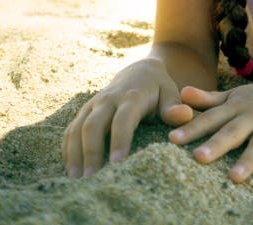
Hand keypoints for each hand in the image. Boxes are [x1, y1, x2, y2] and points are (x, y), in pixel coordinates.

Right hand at [62, 58, 192, 177]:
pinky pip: (70, 130)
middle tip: (92, 178)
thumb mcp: (170, 94)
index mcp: (132, 96)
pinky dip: (67, 150)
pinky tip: (70, 169)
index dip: (120, 140)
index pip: (123, 119)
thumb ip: (174, 107)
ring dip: (75, 154)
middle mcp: (108, 99)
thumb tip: (185, 115)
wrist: (139, 71)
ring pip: (77, 128)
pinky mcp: (83, 112)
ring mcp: (93, 105)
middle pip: (93, 125)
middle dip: (91, 151)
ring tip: (77, 180)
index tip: (117, 163)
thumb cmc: (159, 90)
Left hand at [167, 71, 252, 189]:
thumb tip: (181, 93)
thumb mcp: (235, 96)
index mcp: (237, 108)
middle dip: (217, 144)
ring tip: (234, 177)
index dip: (192, 128)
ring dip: (248, 160)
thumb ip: (209, 99)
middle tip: (198, 157)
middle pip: (233, 131)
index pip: (212, 118)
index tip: (173, 139)